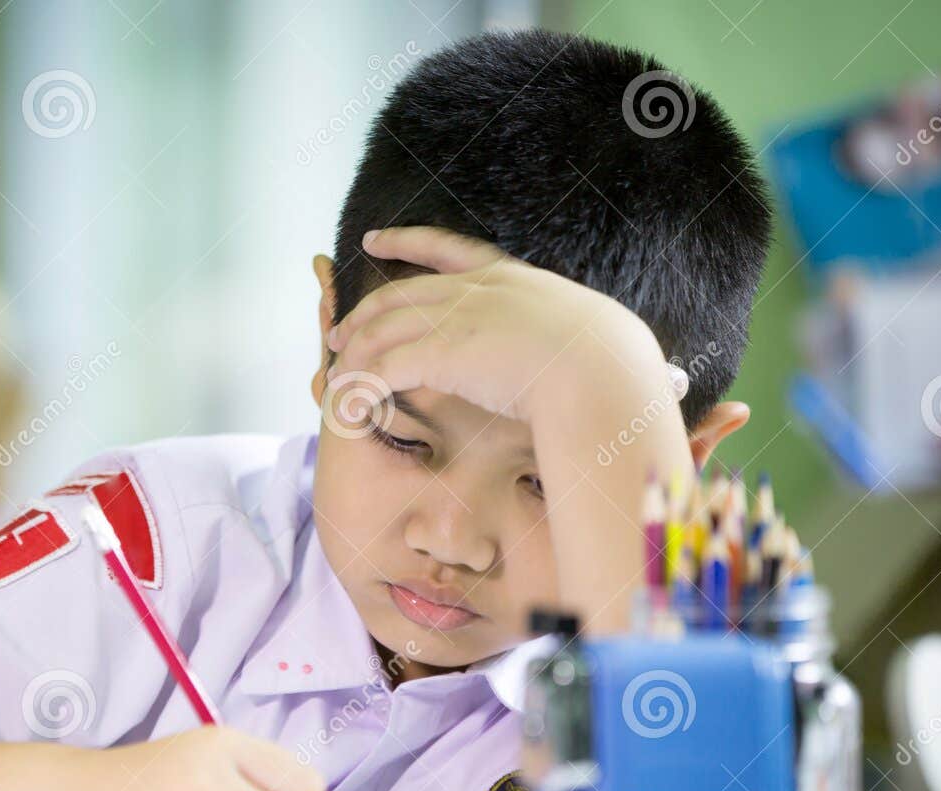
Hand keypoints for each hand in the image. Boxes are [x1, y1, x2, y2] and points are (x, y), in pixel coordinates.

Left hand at [325, 227, 667, 423]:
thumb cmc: (605, 362)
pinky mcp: (440, 354)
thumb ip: (561, 331)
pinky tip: (350, 402)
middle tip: (338, 331)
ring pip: (383, 332)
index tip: (373, 238)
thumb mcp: (584, 328)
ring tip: (336, 375)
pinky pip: (384, 368)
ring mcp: (456, 319)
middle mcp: (475, 290)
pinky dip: (361, 387)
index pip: (444, 246)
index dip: (404, 240)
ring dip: (354, 355)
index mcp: (508, 277)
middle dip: (362, 314)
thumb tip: (582, 346)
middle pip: (398, 295)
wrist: (600, 371)